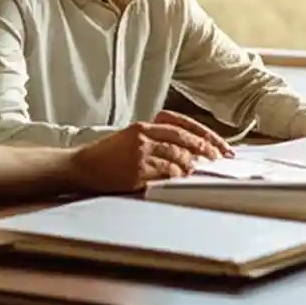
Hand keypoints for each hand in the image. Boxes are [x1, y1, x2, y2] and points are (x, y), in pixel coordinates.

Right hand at [69, 110, 234, 192]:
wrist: (82, 166)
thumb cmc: (109, 156)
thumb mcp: (133, 139)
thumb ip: (159, 142)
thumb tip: (192, 154)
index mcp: (146, 124)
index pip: (184, 125)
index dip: (207, 135)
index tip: (223, 146)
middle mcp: (144, 133)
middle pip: (185, 138)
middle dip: (207, 150)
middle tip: (220, 160)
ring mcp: (140, 150)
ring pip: (178, 155)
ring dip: (193, 166)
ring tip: (201, 172)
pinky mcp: (137, 168)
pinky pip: (166, 172)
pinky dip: (178, 176)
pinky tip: (183, 180)